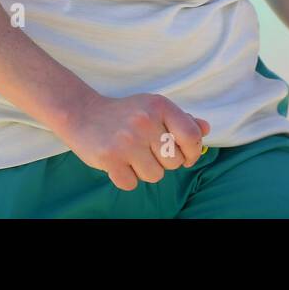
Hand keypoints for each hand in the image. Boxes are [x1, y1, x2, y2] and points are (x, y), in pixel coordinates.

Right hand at [56, 89, 210, 190]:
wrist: (83, 113)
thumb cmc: (126, 113)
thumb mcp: (154, 108)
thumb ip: (181, 119)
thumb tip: (205, 129)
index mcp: (160, 105)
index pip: (192, 136)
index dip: (193, 152)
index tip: (185, 156)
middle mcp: (145, 121)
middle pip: (174, 161)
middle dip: (165, 162)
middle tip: (149, 151)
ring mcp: (127, 141)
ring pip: (155, 175)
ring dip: (146, 171)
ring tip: (133, 156)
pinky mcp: (109, 158)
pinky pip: (132, 184)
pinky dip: (127, 178)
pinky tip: (120, 163)